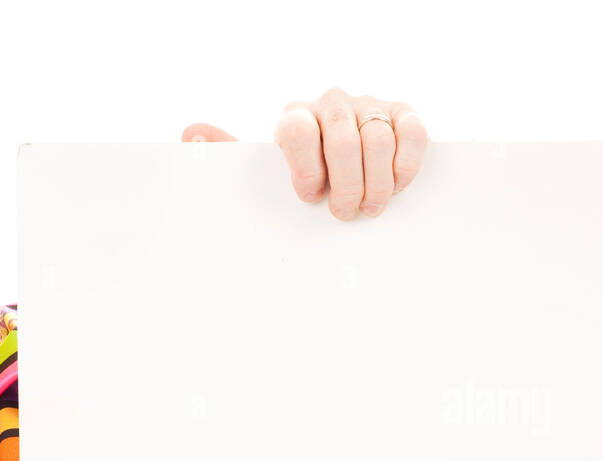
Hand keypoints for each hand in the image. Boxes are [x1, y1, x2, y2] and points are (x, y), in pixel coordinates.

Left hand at [182, 88, 428, 219]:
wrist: (340, 172)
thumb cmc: (296, 180)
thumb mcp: (261, 173)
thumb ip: (229, 153)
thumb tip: (191, 132)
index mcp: (294, 117)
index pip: (295, 130)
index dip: (305, 168)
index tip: (308, 197)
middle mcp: (330, 104)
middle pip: (341, 140)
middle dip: (345, 186)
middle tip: (343, 214)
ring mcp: (368, 107)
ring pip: (377, 141)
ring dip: (375, 184)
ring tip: (369, 208)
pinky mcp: (401, 115)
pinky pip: (411, 133)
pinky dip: (404, 166)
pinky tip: (394, 186)